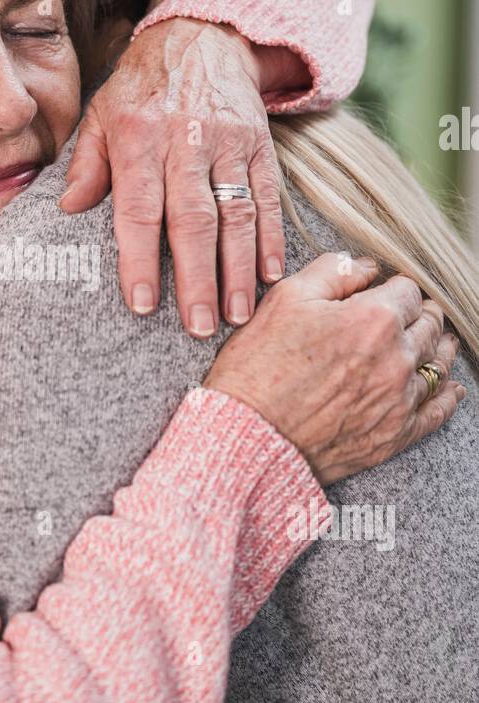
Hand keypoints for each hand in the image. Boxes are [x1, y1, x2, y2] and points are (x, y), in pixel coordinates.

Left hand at [61, 17, 288, 336]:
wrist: (203, 34)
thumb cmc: (142, 87)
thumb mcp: (101, 113)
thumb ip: (87, 163)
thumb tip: (70, 209)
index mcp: (139, 137)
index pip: (138, 209)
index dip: (139, 259)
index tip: (142, 304)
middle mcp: (186, 141)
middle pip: (193, 220)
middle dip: (197, 278)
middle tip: (199, 328)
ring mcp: (229, 143)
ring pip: (236, 214)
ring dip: (238, 270)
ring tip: (236, 316)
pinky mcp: (260, 144)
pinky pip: (268, 197)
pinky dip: (271, 239)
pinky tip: (270, 276)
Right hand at [204, 252, 464, 484]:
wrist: (250, 436)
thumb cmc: (258, 367)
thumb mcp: (284, 300)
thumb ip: (332, 272)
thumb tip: (365, 266)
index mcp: (374, 318)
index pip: (407, 290)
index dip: (394, 287)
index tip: (384, 291)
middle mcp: (396, 358)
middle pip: (428, 325)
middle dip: (422, 314)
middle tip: (414, 312)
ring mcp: (399, 399)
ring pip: (437, 365)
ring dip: (438, 348)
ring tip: (439, 341)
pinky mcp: (394, 435)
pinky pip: (436, 412)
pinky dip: (447, 397)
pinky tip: (451, 388)